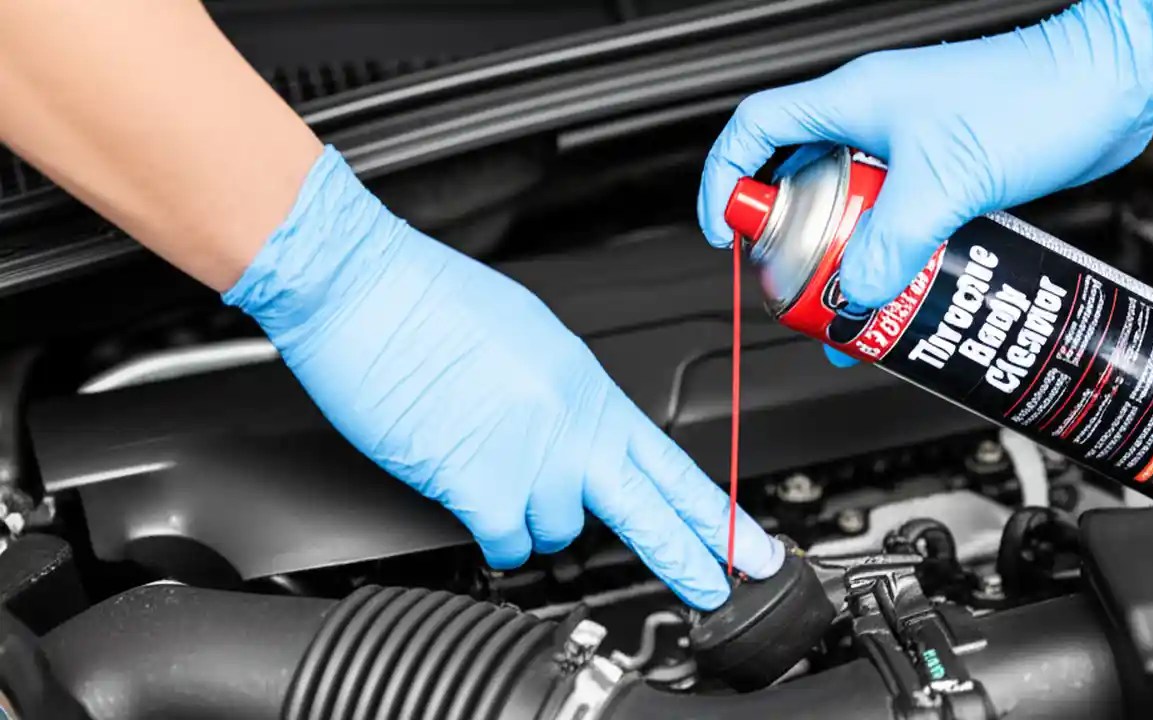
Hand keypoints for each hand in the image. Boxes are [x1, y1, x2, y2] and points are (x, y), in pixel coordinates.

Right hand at [225, 147, 783, 608]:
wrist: (365, 288)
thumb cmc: (428, 300)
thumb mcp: (528, 336)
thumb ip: (562, 396)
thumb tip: (567, 433)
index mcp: (587, 385)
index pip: (668, 460)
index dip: (711, 510)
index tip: (742, 541)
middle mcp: (570, 424)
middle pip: (649, 510)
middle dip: (690, 558)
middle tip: (717, 588)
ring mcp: (531, 458)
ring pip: (558, 531)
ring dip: (533, 519)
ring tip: (497, 476)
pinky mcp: (479, 485)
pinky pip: (506, 544)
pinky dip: (494, 538)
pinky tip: (479, 509)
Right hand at [699, 0, 1152, 343]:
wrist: (1111, 90)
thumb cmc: (1037, 97)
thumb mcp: (947, 179)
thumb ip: (893, 242)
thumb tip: (855, 292)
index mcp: (854, 101)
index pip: (757, 130)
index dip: (728, 180)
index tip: (727, 230)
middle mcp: (873, 122)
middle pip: (800, 185)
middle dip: (793, 243)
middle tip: (798, 286)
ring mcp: (908, 148)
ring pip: (850, 211)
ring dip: (845, 260)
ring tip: (850, 306)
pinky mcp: (943, 173)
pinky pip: (895, 223)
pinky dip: (888, 260)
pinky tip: (901, 293)